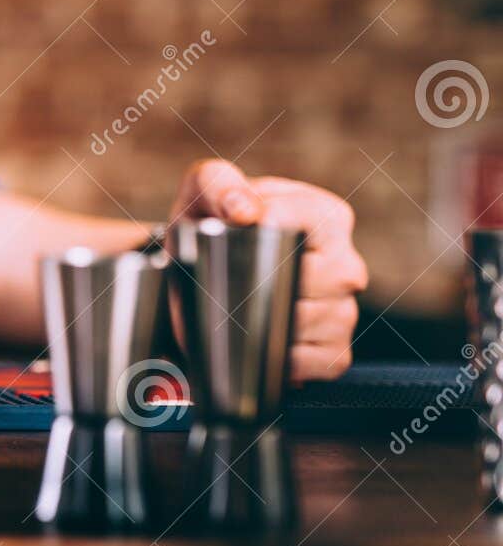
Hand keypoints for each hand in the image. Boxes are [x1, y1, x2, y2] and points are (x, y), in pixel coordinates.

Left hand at [170, 159, 367, 381]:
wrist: (199, 275)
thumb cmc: (209, 227)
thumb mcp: (203, 194)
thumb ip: (220, 184)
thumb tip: (245, 210)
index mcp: (325, 216)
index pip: (304, 223)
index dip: (262, 229)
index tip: (232, 232)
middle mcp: (345, 263)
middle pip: (308, 278)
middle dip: (255, 280)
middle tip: (222, 277)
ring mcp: (344, 309)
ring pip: (304, 321)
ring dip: (260, 318)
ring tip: (234, 305)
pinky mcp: (334, 352)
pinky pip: (308, 361)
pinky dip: (273, 356)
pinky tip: (254, 339)